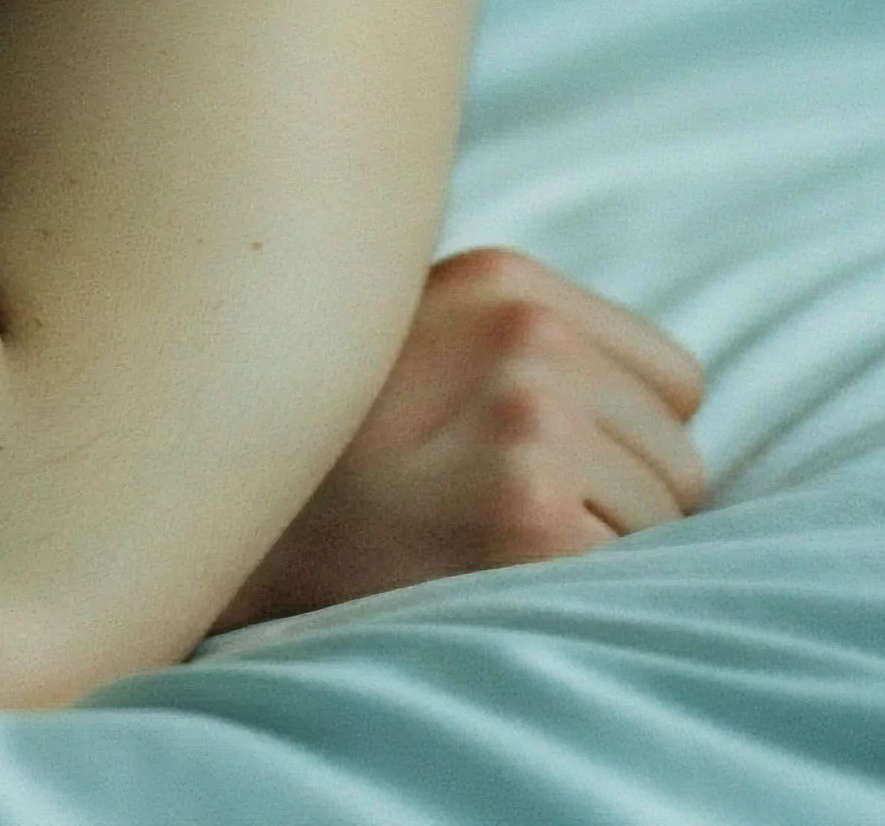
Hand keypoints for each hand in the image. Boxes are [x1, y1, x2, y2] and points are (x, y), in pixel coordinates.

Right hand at [213, 246, 707, 632]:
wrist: (207, 530)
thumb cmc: (321, 453)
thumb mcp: (409, 335)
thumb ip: (515, 337)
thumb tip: (658, 398)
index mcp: (505, 282)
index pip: (672, 379)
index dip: (621, 441)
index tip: (540, 472)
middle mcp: (528, 339)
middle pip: (676, 455)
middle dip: (613, 500)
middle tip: (498, 522)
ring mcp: (531, 428)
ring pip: (663, 520)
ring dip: (595, 552)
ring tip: (482, 548)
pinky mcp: (530, 522)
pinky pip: (626, 579)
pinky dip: (572, 601)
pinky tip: (487, 584)